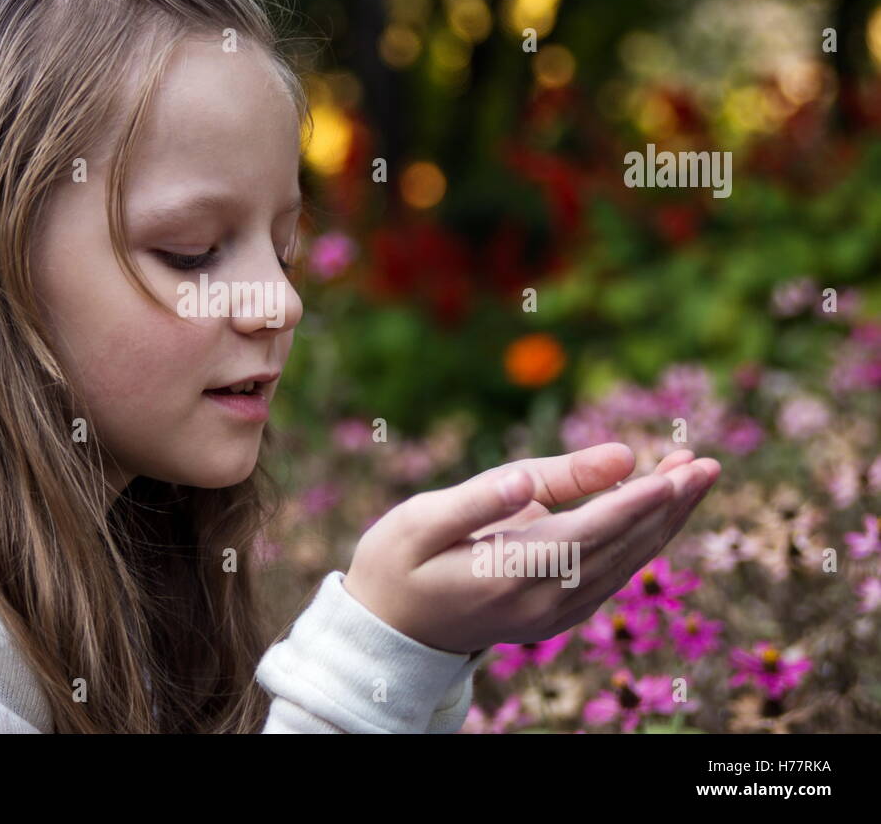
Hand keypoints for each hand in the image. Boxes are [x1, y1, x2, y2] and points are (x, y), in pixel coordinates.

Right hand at [342, 442, 719, 654]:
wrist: (389, 631)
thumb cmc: (395, 562)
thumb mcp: (423, 518)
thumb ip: (484, 494)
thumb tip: (531, 474)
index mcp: (504, 576)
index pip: (583, 537)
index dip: (630, 505)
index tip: (672, 474)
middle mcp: (540, 605)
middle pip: (618, 551)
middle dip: (665, 506)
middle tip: (705, 462)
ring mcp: (553, 616)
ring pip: (624, 565)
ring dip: (663, 521)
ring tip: (694, 473)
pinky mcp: (558, 615)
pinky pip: (613, 574)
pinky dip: (642, 538)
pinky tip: (660, 508)